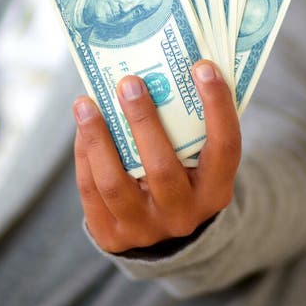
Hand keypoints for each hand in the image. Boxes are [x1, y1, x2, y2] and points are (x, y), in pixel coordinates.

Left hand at [72, 61, 240, 252]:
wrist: (163, 239)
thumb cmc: (184, 176)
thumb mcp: (199, 159)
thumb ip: (190, 125)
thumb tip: (164, 67)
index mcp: (215, 191)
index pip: (224, 147)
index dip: (217, 106)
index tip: (202, 66)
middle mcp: (183, 215)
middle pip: (162, 168)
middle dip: (143, 121)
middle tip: (129, 82)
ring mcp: (145, 229)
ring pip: (115, 183)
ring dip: (97, 138)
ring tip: (85, 102)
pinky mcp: (111, 236)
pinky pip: (91, 191)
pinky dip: (85, 155)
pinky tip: (82, 127)